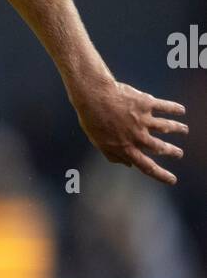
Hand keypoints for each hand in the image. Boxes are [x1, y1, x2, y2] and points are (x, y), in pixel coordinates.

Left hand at [71, 80, 186, 184]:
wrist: (93, 97)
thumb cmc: (92, 120)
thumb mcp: (98, 143)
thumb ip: (114, 155)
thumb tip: (128, 165)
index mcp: (126, 148)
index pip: (147, 166)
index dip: (161, 175)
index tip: (172, 180)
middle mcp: (138, 136)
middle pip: (160, 147)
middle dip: (172, 152)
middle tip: (179, 153)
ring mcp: (143, 120)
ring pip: (167, 127)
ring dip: (178, 129)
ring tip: (184, 130)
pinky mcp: (146, 104)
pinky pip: (165, 107)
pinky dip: (175, 109)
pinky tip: (181, 110)